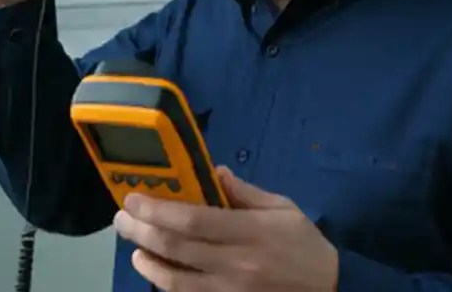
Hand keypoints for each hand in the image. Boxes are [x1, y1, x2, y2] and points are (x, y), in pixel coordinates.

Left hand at [113, 166, 337, 290]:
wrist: (328, 289)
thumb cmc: (304, 245)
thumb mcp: (283, 208)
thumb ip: (245, 192)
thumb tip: (214, 171)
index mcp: (251, 231)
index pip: (194, 220)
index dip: (158, 210)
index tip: (135, 198)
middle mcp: (237, 262)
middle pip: (178, 248)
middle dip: (143, 231)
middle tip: (123, 218)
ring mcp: (230, 289)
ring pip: (177, 279)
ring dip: (148, 262)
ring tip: (133, 246)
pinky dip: (167, 283)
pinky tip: (155, 270)